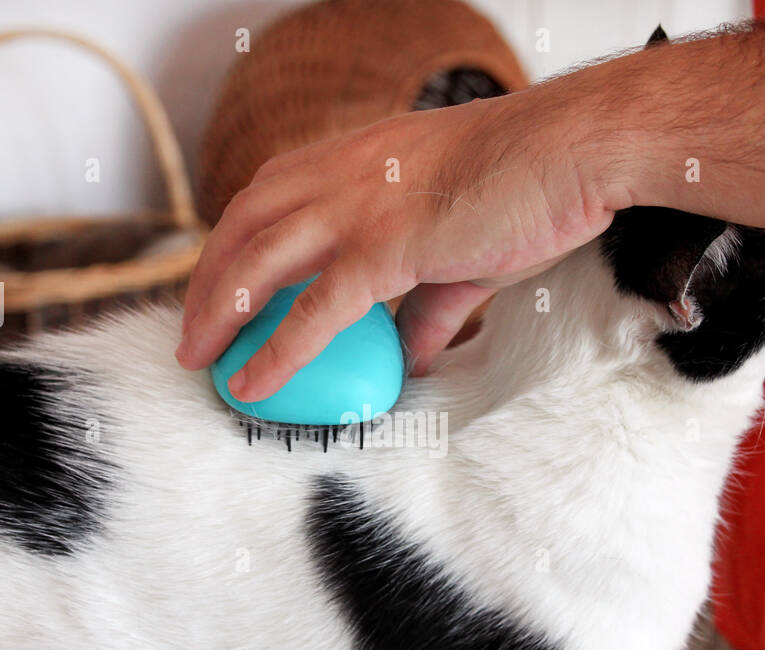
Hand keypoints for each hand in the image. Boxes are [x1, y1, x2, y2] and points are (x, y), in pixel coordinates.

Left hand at [175, 79, 629, 399]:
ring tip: (199, 360)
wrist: (570, 151)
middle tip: (194, 332)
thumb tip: (409, 360)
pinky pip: (314, 309)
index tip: (221, 286)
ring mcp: (357, 207)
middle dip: (207, 279)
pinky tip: (252, 383)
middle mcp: (342, 173)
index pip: (270, 196)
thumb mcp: (460, 248)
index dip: (236, 241)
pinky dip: (276, 349)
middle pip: (244, 224)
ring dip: (220, 312)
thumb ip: (424, 306)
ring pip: (259, 261)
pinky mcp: (384, 246)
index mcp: (357, 158)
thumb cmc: (526, 187)